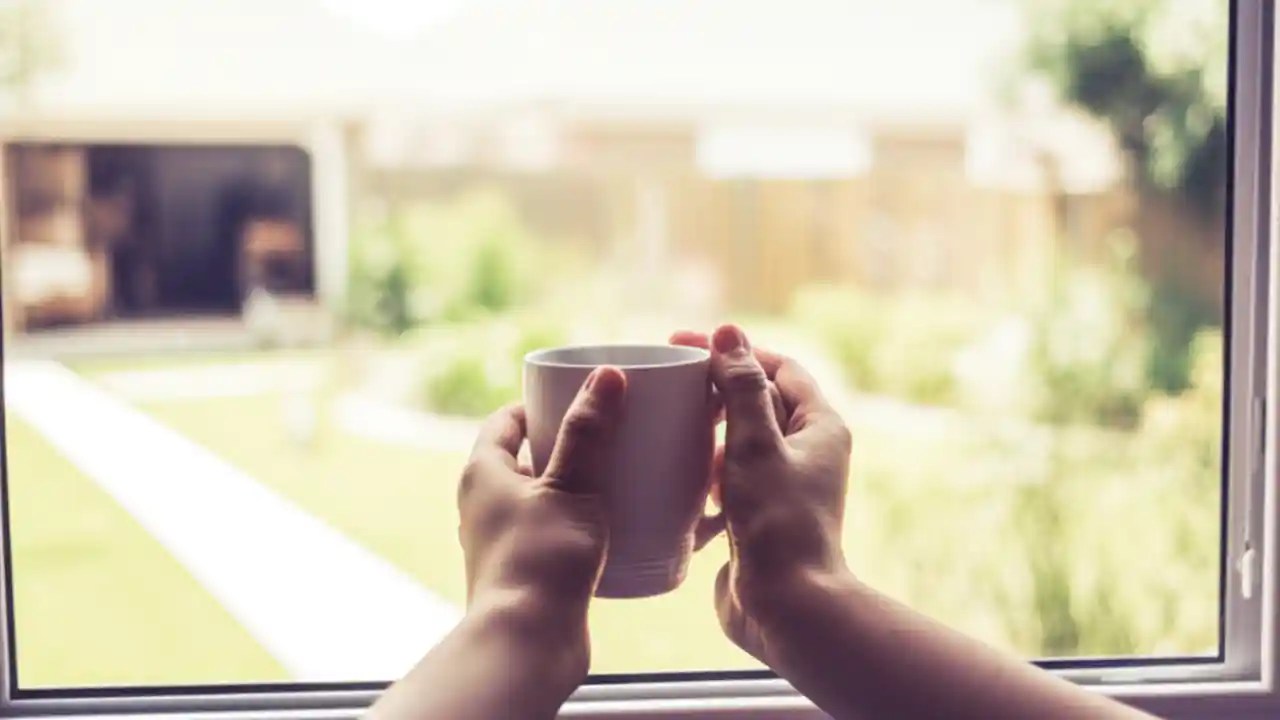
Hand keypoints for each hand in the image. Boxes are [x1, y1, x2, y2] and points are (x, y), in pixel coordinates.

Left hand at [458, 366, 626, 669]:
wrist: (526, 644)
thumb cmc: (541, 562)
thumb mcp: (572, 487)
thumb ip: (589, 433)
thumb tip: (607, 375)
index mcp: (482, 473)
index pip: (506, 420)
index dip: (540, 402)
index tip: (579, 397)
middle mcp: (484, 504)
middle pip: (526, 456)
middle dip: (567, 442)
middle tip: (610, 433)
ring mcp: (503, 540)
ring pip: (541, 497)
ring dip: (575, 484)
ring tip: (619, 476)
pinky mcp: (526, 571)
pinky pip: (552, 532)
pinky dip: (578, 522)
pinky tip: (613, 525)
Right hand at [674, 326, 851, 664]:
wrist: (786, 608)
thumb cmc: (777, 524)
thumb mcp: (754, 445)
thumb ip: (740, 387)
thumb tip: (728, 333)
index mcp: (819, 428)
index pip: (778, 368)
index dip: (734, 350)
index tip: (685, 344)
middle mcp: (806, 454)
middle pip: (757, 403)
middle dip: (716, 393)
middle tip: (671, 383)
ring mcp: (782, 488)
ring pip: (739, 445)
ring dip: (708, 438)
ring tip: (673, 431)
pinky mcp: (759, 519)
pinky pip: (728, 484)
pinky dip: (705, 480)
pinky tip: (680, 483)